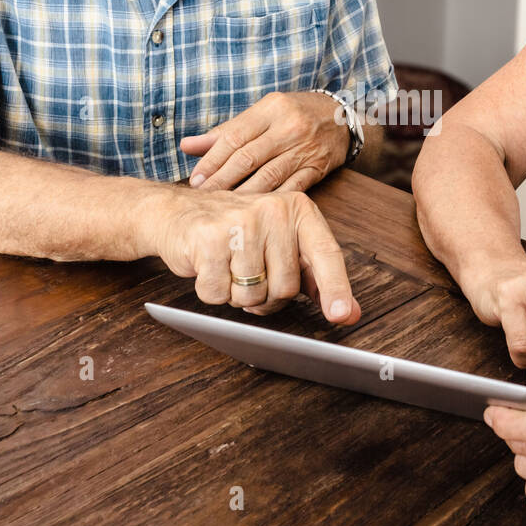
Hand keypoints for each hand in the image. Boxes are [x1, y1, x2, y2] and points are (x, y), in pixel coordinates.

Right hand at [140, 188, 361, 322]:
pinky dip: (210, 291)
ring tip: (227, 267)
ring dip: (235, 295)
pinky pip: (218, 294)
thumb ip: (314, 279)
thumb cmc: (235, 233)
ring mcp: (240, 222)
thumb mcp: (280, 245)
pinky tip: (207, 266)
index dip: (335, 288)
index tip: (340, 315)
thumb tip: (347, 313)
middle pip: (285, 287)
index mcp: (298, 210)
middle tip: (248, 274)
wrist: (177, 212)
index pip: (326, 254)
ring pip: (251, 296)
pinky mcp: (209, 238)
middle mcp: (274, 210)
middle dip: (265, 296)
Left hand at [180, 92, 348, 193]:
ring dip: (241, 194)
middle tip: (201, 197)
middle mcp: (288, 127)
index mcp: (271, 108)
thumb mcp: (262, 112)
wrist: (342, 117)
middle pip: (248, 157)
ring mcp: (304, 149)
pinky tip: (252, 211)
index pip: (234, 137)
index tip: (195, 179)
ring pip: (267, 176)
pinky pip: (289, 188)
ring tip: (221, 207)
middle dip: (221, 179)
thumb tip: (186, 146)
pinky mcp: (317, 169)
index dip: (212, 160)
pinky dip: (269, 201)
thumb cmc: (294, 113)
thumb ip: (225, 131)